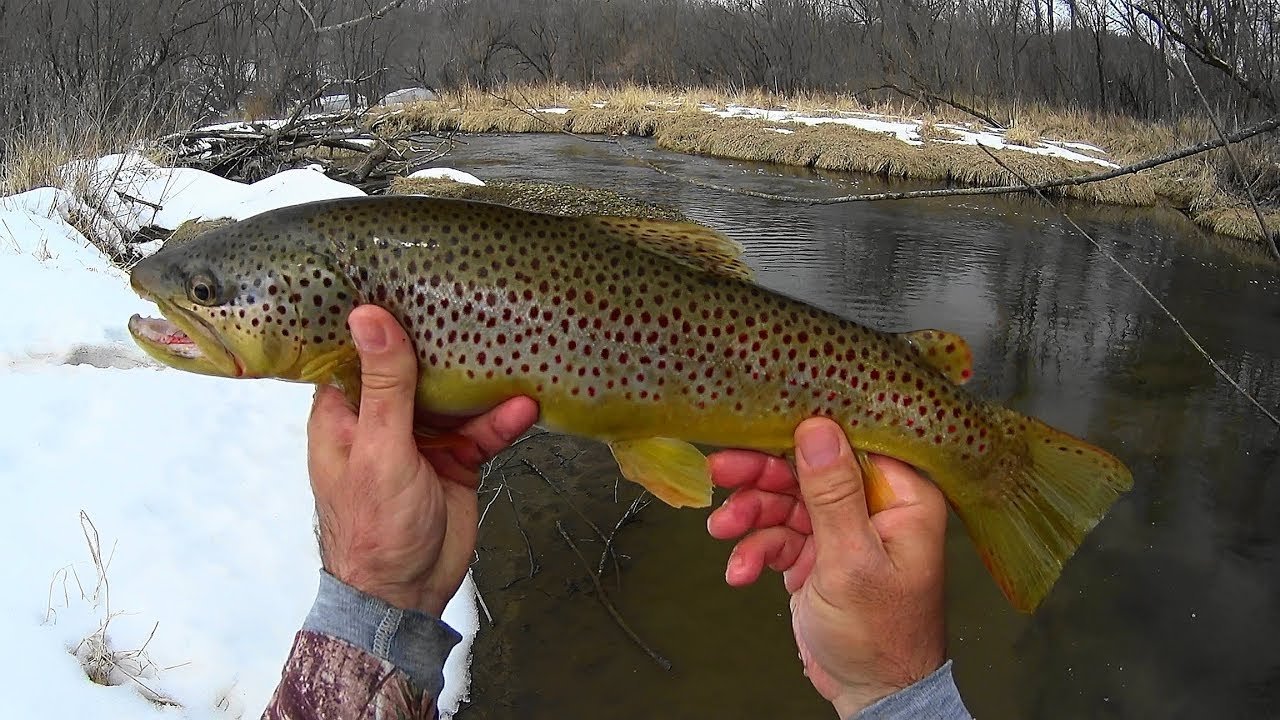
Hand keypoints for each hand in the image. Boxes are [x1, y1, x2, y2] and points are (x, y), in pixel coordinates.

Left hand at [307, 305, 538, 615]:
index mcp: (345, 410)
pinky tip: (524, 405)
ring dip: (482, 385)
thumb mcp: (378, 444)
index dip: (380, 317)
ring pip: (455, 397)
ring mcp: (422, 439)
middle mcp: (383, 418)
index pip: (360, 350)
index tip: (406, 275)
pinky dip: (501, 420)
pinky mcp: (457, 460)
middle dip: (445, 343)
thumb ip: (385, 380)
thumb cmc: (372, 522)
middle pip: (416, 367)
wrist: (405, 593)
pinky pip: (482, 431)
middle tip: (477, 299)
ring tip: (515, 355)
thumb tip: (369, 314)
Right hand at [707, 419, 947, 715]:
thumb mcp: (852, 560)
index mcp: (902, 498)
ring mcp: (842, 531)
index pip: (851, 443)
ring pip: (785, 500)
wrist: (869, 694)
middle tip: (720, 471)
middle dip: (761, 475)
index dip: (804, 431)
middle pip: (808, 468)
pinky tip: (740, 572)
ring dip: (750, 515)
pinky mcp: (816, 555)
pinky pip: (777, 536)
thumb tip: (818, 426)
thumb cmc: (880, 635)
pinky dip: (755, 551)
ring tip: (721, 531)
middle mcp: (874, 506)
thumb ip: (833, 493)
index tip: (760, 425)